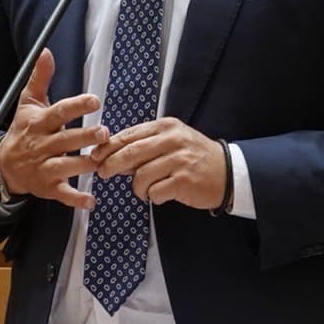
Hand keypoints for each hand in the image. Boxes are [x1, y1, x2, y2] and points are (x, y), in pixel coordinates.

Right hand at [0, 49, 109, 209]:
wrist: (5, 166)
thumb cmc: (23, 130)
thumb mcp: (28, 103)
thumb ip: (40, 78)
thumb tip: (46, 51)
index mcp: (39, 123)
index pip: (59, 112)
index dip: (77, 106)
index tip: (95, 100)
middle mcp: (42, 145)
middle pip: (65, 140)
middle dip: (85, 137)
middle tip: (104, 132)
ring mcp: (45, 168)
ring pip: (66, 167)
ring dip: (85, 164)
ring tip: (102, 160)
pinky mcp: (48, 188)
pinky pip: (63, 194)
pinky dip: (76, 199)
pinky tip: (91, 200)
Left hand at [91, 117, 227, 209]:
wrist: (228, 172)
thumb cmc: (194, 157)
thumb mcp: (172, 141)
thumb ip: (145, 144)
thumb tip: (112, 153)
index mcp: (166, 127)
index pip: (129, 135)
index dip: (108, 146)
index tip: (95, 155)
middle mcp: (172, 140)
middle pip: (131, 152)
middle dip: (111, 164)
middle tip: (103, 173)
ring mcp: (179, 160)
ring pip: (141, 175)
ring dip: (137, 187)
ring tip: (144, 190)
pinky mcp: (184, 180)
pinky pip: (155, 191)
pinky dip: (153, 196)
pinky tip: (160, 195)